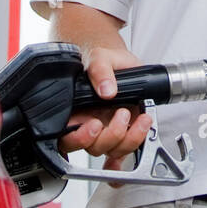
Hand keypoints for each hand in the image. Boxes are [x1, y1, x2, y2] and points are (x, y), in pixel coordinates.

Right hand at [57, 46, 152, 183]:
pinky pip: (124, 151)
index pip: (67, 137)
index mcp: (73, 111)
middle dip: (108, 137)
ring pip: (111, 150)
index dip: (80, 137)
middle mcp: (87, 125)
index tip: (95, 124)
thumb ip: (100, 70)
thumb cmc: (103, 60)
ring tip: (140, 116)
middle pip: (92, 147)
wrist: (119, 61)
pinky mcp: (124, 132)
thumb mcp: (99, 57)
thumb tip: (106, 89)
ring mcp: (106, 130)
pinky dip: (131, 150)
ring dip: (128, 138)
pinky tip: (139, 139)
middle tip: (121, 115)